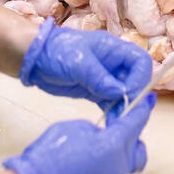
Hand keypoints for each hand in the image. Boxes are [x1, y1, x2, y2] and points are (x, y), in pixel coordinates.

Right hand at [4, 94, 153, 173]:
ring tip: (94, 150)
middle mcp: (118, 168)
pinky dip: (100, 171)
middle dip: (132, 139)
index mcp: (114, 146)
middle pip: (138, 150)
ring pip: (122, 167)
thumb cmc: (51, 154)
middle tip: (117, 130)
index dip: (143, 108)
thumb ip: (95, 130)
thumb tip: (100, 135)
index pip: (136, 122)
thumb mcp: (75, 128)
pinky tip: (82, 167)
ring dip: (114, 156)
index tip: (148, 100)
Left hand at [19, 19, 152, 114]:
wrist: (33, 59)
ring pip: (124, 94)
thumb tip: (120, 92)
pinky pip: (111, 103)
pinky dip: (113, 113)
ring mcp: (105, 78)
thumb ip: (99, 77)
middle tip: (126, 115)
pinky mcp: (96, 91)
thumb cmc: (55, 52)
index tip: (130, 94)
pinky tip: (110, 124)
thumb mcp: (77, 62)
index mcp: (114, 49)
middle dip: (134, 98)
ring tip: (117, 124)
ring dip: (124, 109)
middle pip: (136, 80)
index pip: (140, 61)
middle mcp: (114, 63)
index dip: (140, 78)